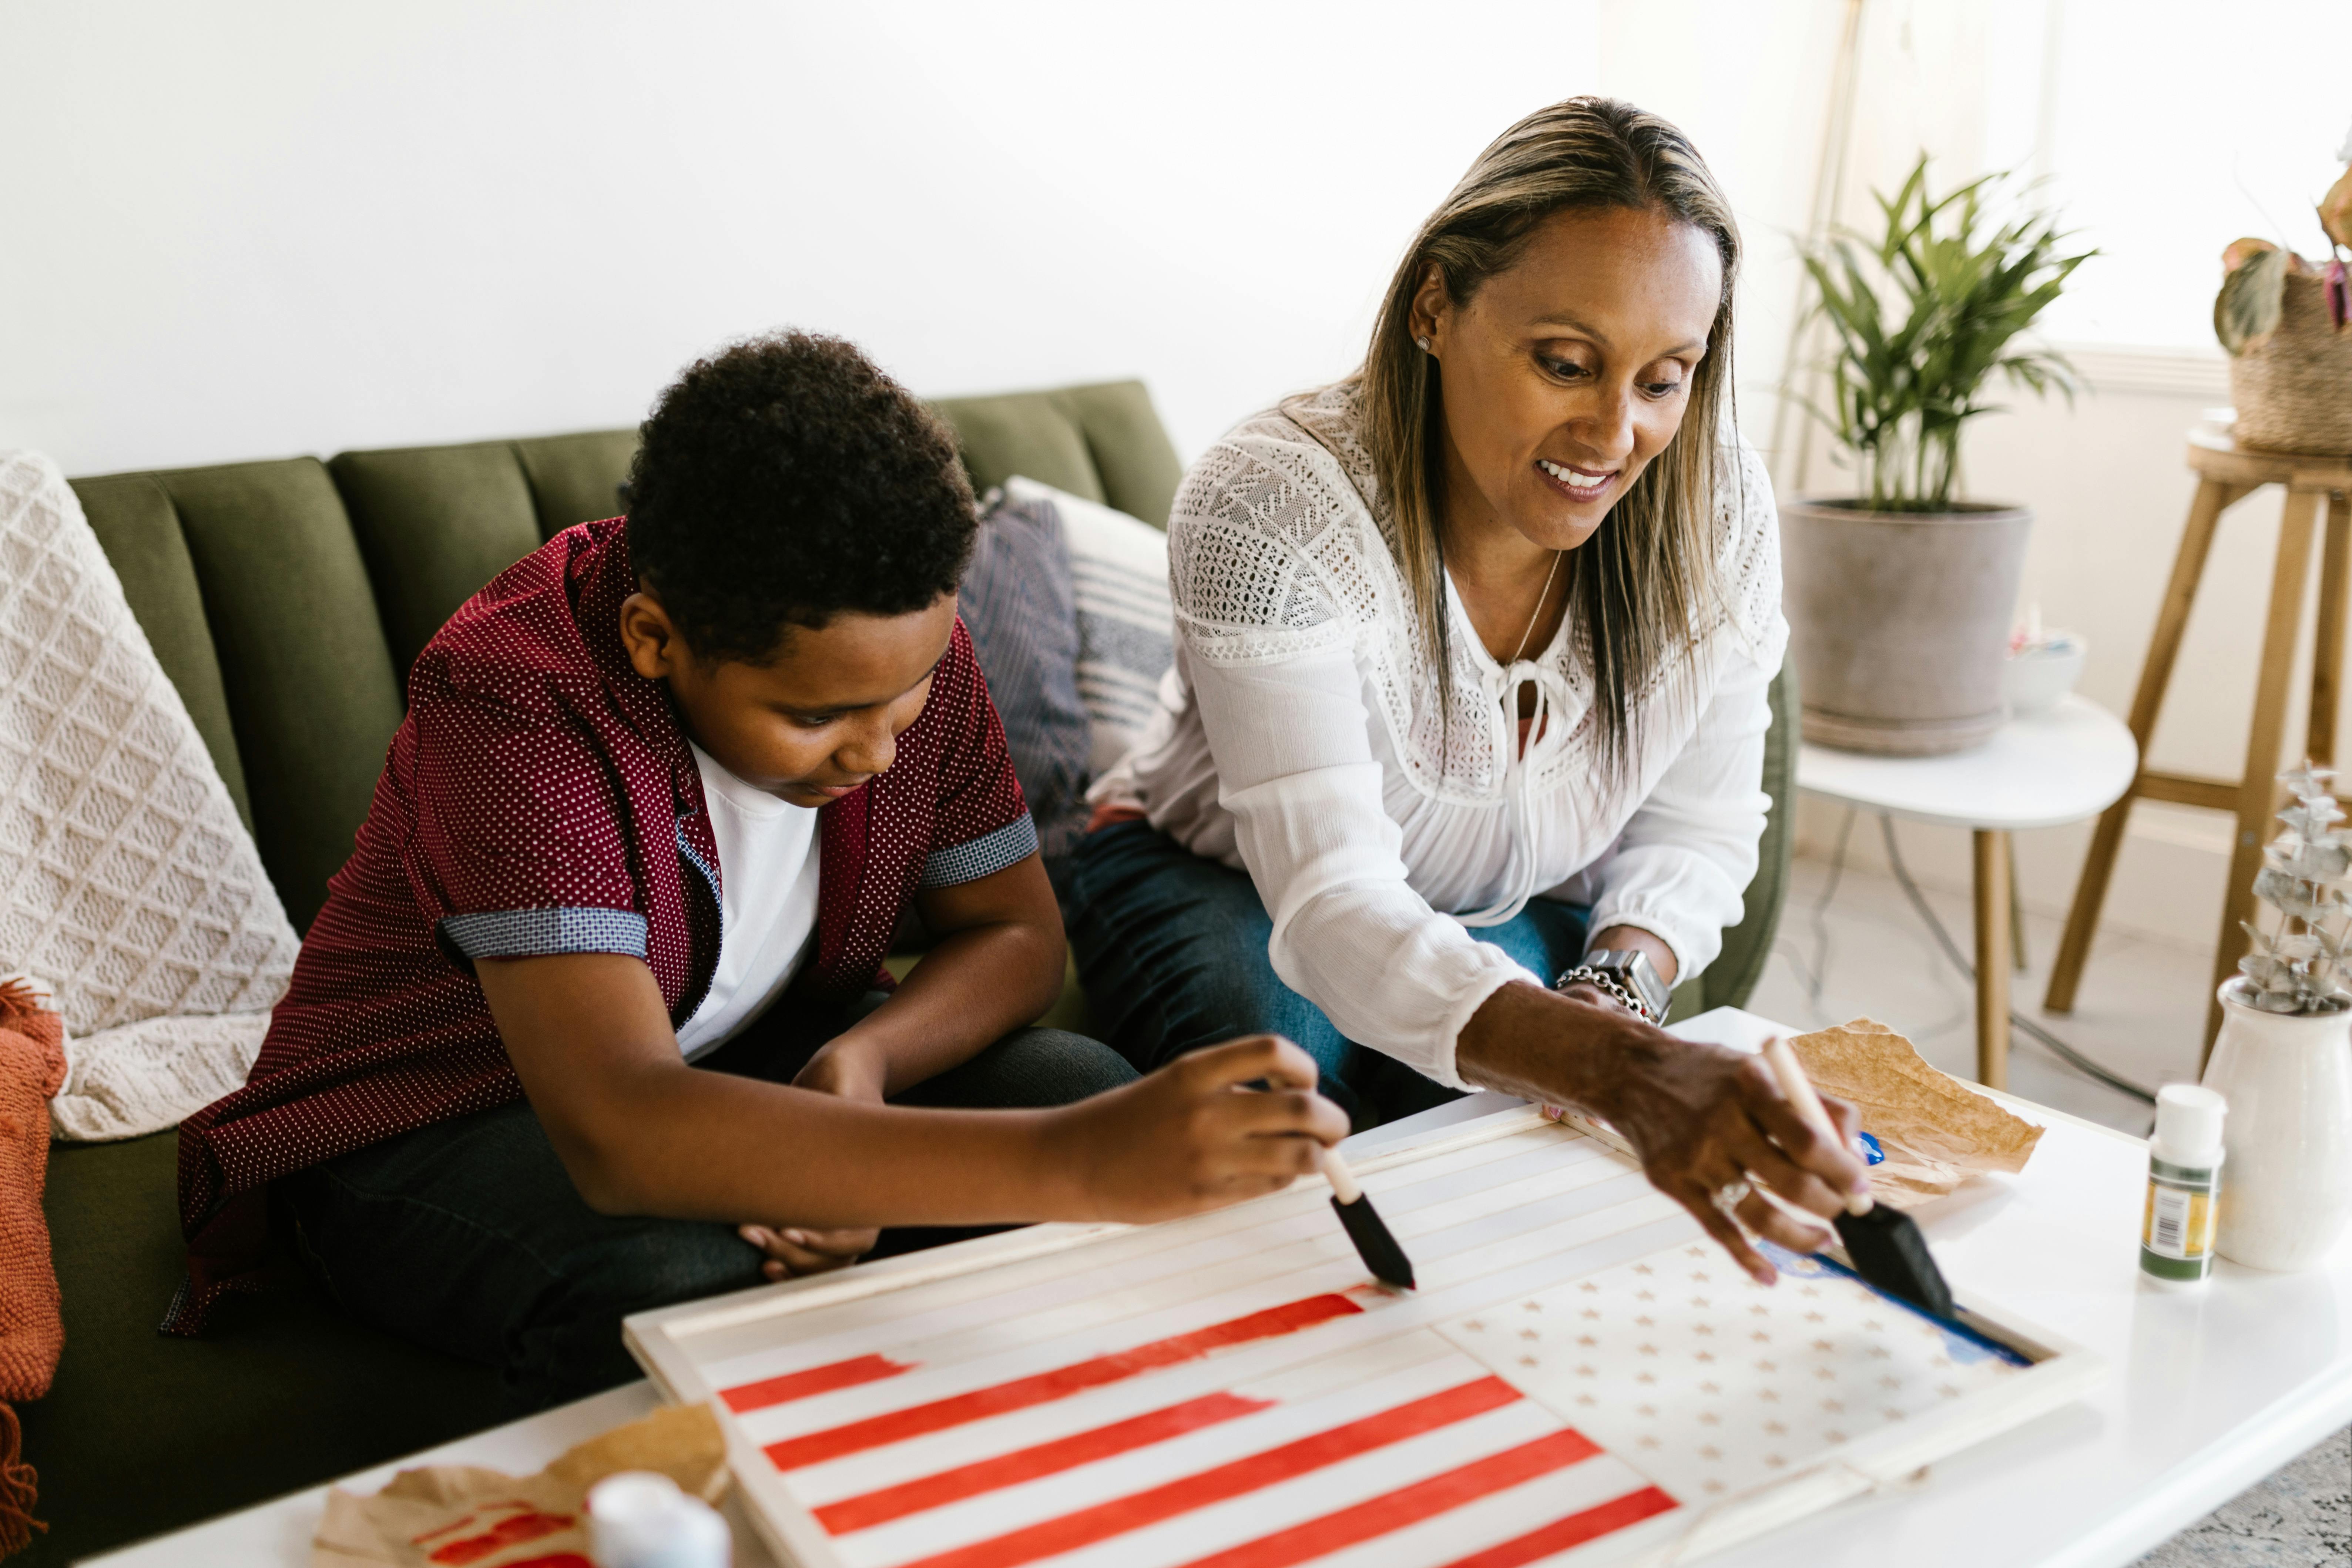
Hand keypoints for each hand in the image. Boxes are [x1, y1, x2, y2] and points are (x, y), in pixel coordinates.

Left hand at [732, 1044, 889, 1278]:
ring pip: (823, 1263)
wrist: (837, 1080)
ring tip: (750, 1236)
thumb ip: (840, 1093)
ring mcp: (842, 1214)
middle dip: (793, 1251)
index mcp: (877, 1183)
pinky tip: (766, 1263)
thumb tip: (837, 1096)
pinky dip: (790, 1265)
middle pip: (836, 1257)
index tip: (788, 1229)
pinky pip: (812, 1257)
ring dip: (788, 1260)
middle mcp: (863, 1206)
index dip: (823, 1239)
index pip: (857, 1234)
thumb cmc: (843, 1080)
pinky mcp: (819, 1214)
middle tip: (751, 1230)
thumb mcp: (842, 1082)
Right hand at [1049, 1035, 1350, 1223]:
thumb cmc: (1132, 1119)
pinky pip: (1270, 1186)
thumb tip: (1300, 1103)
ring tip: (1308, 1154)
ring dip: (1316, 1155)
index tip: (1304, 1082)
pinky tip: (1270, 1173)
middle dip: (1333, 1121)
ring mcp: (1207, 1157)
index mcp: (1195, 1072)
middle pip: (1302, 1110)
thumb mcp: (1177, 1083)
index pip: (1273, 1052)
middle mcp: (1205, 1112)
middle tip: (1334, 1127)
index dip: (1304, 1068)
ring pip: (1298, 1156)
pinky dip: (1284, 1178)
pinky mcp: (1206, 1196)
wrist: (1075, 1162)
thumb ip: (1232, 1087)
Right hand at [1579, 1014, 1868, 1283]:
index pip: (1808, 1140)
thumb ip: (1817, 1105)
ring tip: (1822, 1240)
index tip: (1861, 1189)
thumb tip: (1857, 1158)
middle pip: (1790, 1182)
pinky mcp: (1671, 1181)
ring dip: (1799, 1236)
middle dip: (1828, 1206)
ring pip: (1758, 1214)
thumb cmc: (1712, 1075)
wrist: (1632, 1073)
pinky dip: (1746, 1258)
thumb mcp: (1763, 1070)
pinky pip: (1717, 1229)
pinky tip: (1769, 1275)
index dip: (1841, 1171)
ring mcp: (1694, 1155)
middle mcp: (1721, 1121)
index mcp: (1751, 1087)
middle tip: (1840, 1211)